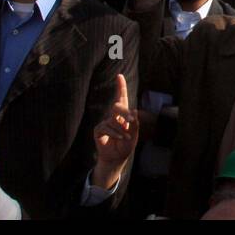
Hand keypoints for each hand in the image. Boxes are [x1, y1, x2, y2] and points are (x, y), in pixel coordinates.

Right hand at [92, 74, 138, 190]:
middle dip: (124, 113)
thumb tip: (135, 111)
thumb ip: (135, 123)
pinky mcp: (99, 130)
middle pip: (117, 106)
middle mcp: (113, 116)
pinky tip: (121, 137)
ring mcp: (105, 122)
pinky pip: (106, 127)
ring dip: (121, 129)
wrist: (117, 158)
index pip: (122, 98)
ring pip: (113, 119)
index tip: (119, 76)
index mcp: (123, 115)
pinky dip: (115, 133)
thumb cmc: (126, 145)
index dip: (120, 87)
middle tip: (130, 121)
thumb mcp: (134, 134)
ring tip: (127, 137)